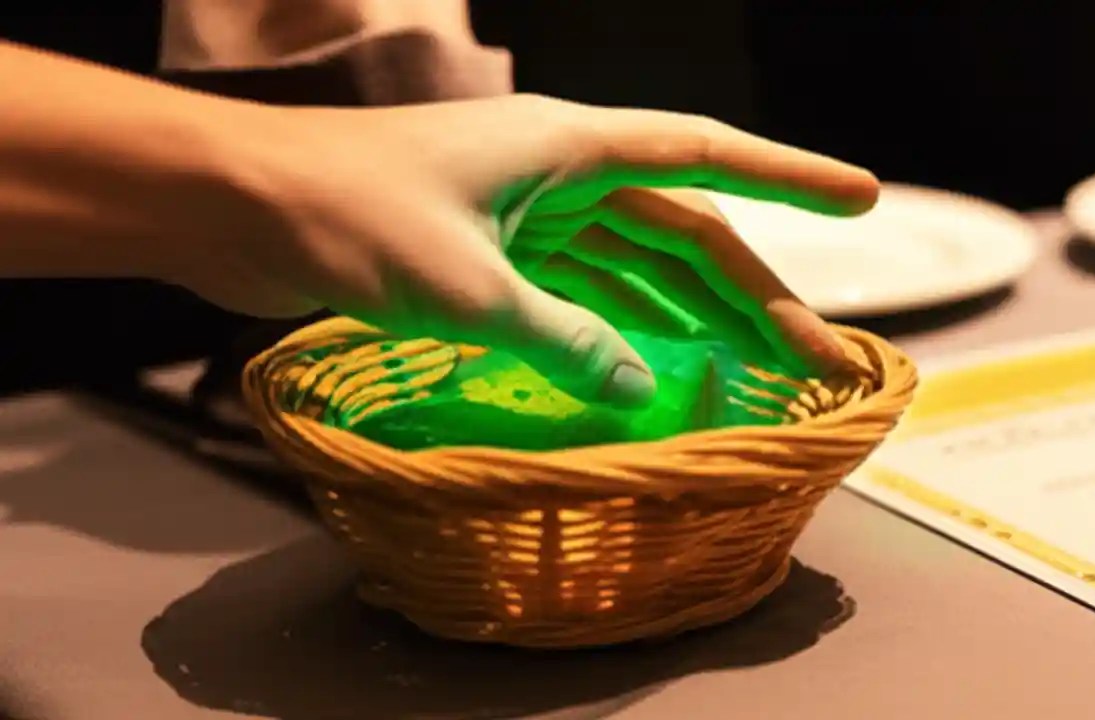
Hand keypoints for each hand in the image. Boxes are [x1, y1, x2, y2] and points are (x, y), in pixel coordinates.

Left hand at [178, 94, 878, 405]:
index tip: (862, 197)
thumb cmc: (344, 217)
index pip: (703, 155)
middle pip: (680, 229)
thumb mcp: (467, 287)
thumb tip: (638, 386)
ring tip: (749, 372)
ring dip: (688, 316)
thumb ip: (561, 339)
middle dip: (749, 292)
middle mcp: (557, 173)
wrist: (232, 203)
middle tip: (811, 355)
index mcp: (566, 148)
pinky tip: (649, 367)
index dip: (789, 178)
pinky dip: (616, 328)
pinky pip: (578, 291)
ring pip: (632, 266)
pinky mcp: (487, 254)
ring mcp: (523, 215)